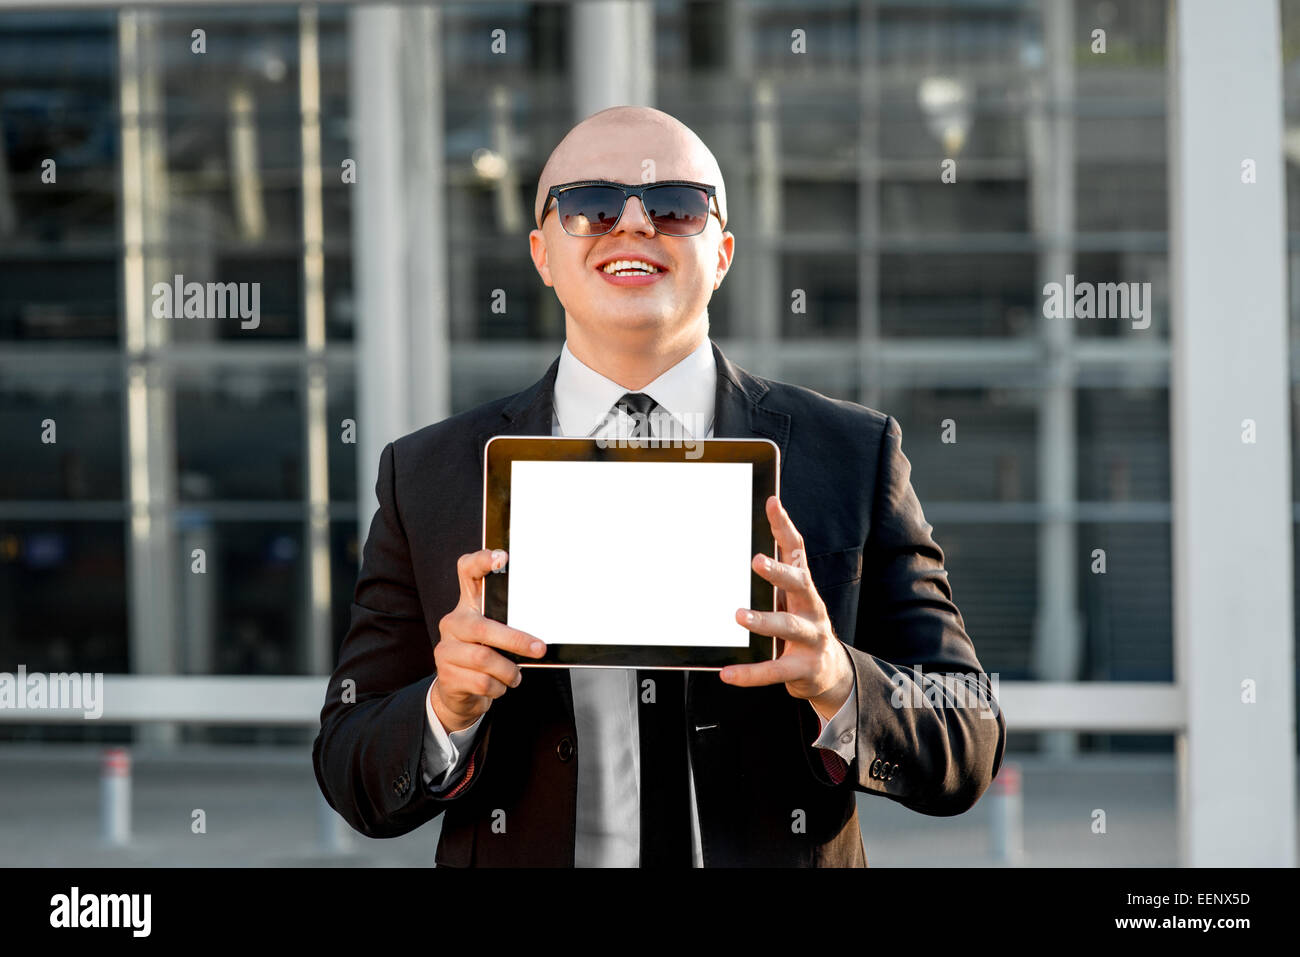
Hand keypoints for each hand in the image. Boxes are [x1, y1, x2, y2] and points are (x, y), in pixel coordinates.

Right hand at [431, 548, 546, 732]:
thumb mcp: (496, 635)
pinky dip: (498, 687)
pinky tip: (499, 685)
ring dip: (508, 671)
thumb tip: (542, 627)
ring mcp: (446, 648)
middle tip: (539, 649)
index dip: (482, 561)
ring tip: (514, 675)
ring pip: (484, 659)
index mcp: (468, 605)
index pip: (468, 572)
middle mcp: (453, 622)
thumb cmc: (486, 655)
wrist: (459, 692)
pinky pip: (481, 682)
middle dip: (516, 640)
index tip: (502, 558)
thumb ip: (508, 624)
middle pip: (482, 628)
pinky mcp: (446, 674)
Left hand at [719, 495, 853, 719]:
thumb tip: (747, 545)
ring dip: (763, 620)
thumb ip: (773, 574)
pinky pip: (774, 670)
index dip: (784, 526)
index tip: (772, 503)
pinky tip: (728, 673)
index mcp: (804, 587)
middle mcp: (812, 608)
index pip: (797, 550)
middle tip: (756, 561)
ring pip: (788, 626)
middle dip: (779, 572)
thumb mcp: (789, 599)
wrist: (830, 671)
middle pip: (800, 584)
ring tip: (739, 616)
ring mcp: (811, 638)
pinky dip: (750, 673)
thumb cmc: (799, 626)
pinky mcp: (803, 667)